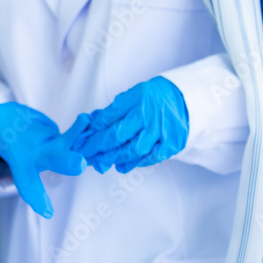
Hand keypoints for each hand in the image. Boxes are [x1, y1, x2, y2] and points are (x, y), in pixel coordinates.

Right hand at [0, 102, 87, 217]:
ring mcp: (54, 143)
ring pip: (70, 144)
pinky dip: (83, 127)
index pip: (28, 183)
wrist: (14, 118)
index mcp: (22, 162)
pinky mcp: (62, 131)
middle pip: (54, 161)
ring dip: (79, 138)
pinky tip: (90, 119)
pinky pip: (76, 132)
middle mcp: (41, 155)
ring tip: (84, 125)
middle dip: (66, 163)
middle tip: (78, 164)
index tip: (48, 212)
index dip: (37, 197)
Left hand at [74, 76, 188, 173]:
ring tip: (104, 164)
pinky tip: (125, 165)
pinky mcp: (172, 142)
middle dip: (100, 150)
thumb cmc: (150, 99)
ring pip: (134, 150)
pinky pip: (152, 157)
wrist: (182, 99)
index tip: (81, 145)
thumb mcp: (129, 97)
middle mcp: (148, 115)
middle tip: (89, 158)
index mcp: (135, 100)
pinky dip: (137, 163)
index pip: (108, 120)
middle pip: (119, 137)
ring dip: (116, 159)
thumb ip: (110, 113)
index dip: (92, 135)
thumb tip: (88, 129)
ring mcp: (161, 130)